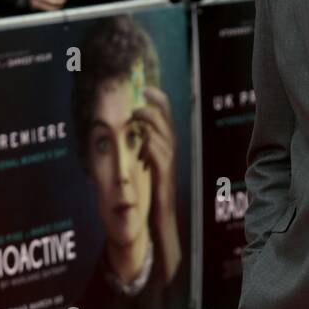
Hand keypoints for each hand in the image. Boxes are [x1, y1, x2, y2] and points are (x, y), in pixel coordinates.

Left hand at [134, 85, 180, 283]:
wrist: (162, 219)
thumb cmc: (154, 195)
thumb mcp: (150, 167)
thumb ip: (146, 151)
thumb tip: (137, 136)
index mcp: (167, 149)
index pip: (166, 119)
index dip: (159, 101)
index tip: (146, 88)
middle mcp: (171, 154)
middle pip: (167, 123)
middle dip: (155, 105)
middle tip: (142, 94)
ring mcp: (169, 165)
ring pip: (163, 137)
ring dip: (150, 123)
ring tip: (137, 115)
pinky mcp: (164, 177)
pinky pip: (159, 156)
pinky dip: (151, 145)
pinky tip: (142, 140)